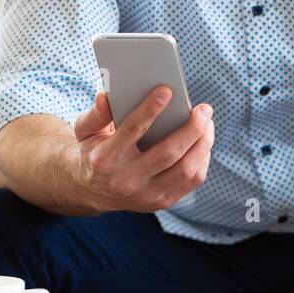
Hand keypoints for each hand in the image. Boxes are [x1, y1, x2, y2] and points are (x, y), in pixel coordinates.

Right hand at [71, 87, 213, 212]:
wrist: (91, 190)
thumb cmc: (94, 151)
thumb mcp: (85, 130)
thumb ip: (96, 113)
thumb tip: (106, 97)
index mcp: (106, 158)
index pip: (132, 131)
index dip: (150, 109)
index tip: (167, 90)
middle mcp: (127, 179)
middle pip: (167, 153)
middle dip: (191, 128)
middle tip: (205, 109)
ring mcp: (146, 195)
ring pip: (185, 170)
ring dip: (203, 144)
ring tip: (208, 123)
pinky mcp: (161, 201)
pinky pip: (191, 181)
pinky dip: (202, 159)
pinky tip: (204, 141)